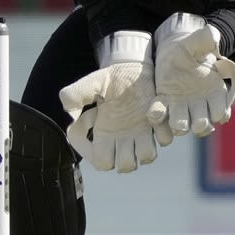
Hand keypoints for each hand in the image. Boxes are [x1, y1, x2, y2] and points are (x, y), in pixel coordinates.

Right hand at [58, 31, 172, 172]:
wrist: (134, 68)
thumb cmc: (111, 78)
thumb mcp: (91, 83)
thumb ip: (75, 95)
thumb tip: (70, 115)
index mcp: (104, 133)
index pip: (102, 162)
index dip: (102, 157)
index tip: (103, 138)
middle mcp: (123, 138)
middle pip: (126, 166)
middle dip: (127, 158)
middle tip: (127, 138)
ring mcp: (142, 133)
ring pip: (147, 156)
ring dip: (146, 147)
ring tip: (143, 128)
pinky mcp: (159, 125)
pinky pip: (164, 139)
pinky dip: (161, 131)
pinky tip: (154, 115)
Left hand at [150, 13, 234, 135]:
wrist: (172, 51)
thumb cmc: (189, 49)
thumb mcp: (196, 43)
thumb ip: (205, 40)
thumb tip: (213, 34)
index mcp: (215, 93)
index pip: (221, 111)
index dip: (220, 114)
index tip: (218, 114)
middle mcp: (200, 105)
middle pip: (203, 124)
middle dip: (200, 125)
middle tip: (197, 123)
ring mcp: (182, 107)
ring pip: (184, 126)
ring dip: (180, 126)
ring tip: (176, 123)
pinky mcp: (164, 104)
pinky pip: (162, 117)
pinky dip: (158, 118)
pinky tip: (154, 113)